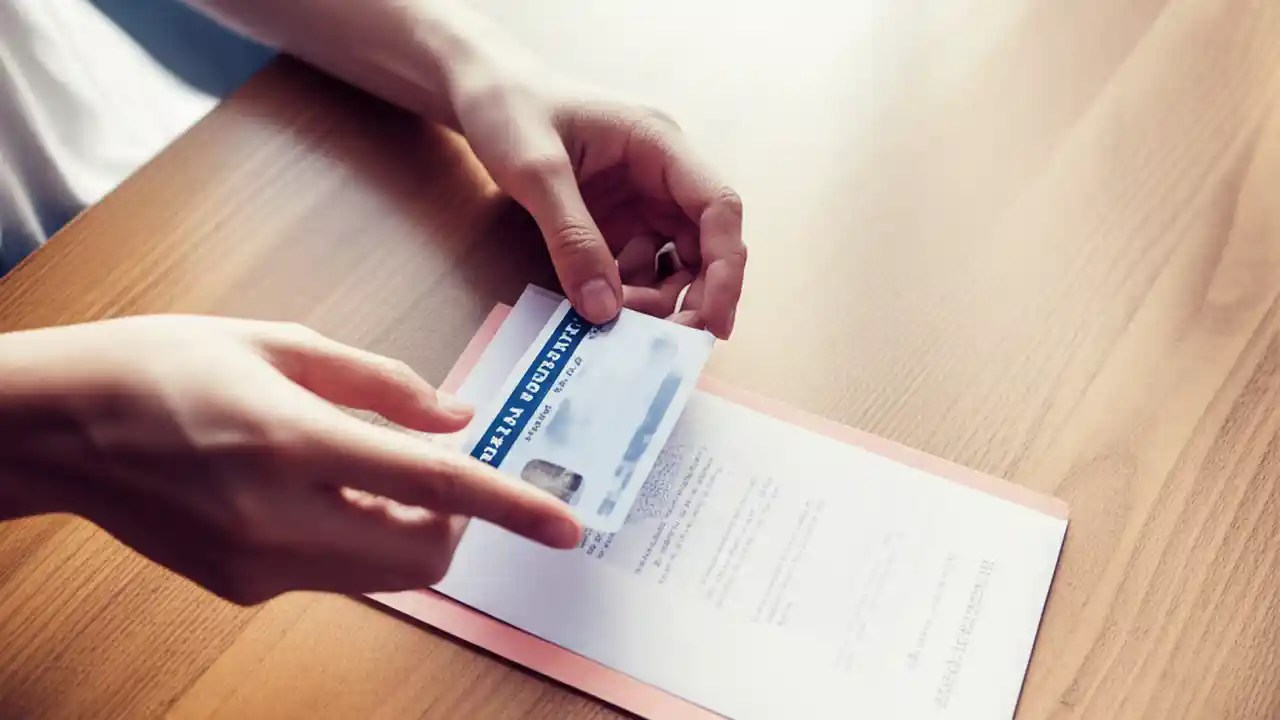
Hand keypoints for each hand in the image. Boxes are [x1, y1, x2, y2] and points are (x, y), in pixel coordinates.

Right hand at [0, 316, 580, 604]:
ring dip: (409, 528)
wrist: (57, 428)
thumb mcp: (279, 341)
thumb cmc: (163, 364)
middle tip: (439, 466)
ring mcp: (259, 565)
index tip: (566, 525)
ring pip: (386, 572)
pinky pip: (337, 573)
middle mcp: (280, 518)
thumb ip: (382, 382)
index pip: (434, 486)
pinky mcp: (243, 588)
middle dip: (458, 520)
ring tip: (364, 465)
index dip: (510, 506)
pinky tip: (312, 486)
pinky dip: (357, 536)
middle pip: (425, 553)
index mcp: (294, 440)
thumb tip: (458, 414)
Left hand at [452, 71, 745, 338]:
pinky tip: (597, 304)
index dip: (725, 267)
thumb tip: (604, 311)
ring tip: (614, 321)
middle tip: (662, 341)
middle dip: (692, 296)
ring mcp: (641, 201)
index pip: (717, 207)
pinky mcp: (618, 222)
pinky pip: (638, 268)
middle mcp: (662, 175)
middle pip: (705, 244)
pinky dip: (627, 294)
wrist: (478, 92)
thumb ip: (571, 238)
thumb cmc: (510, 108)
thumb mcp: (534, 171)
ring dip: (655, 299)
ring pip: (674, 264)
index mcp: (658, 145)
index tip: (715, 320)